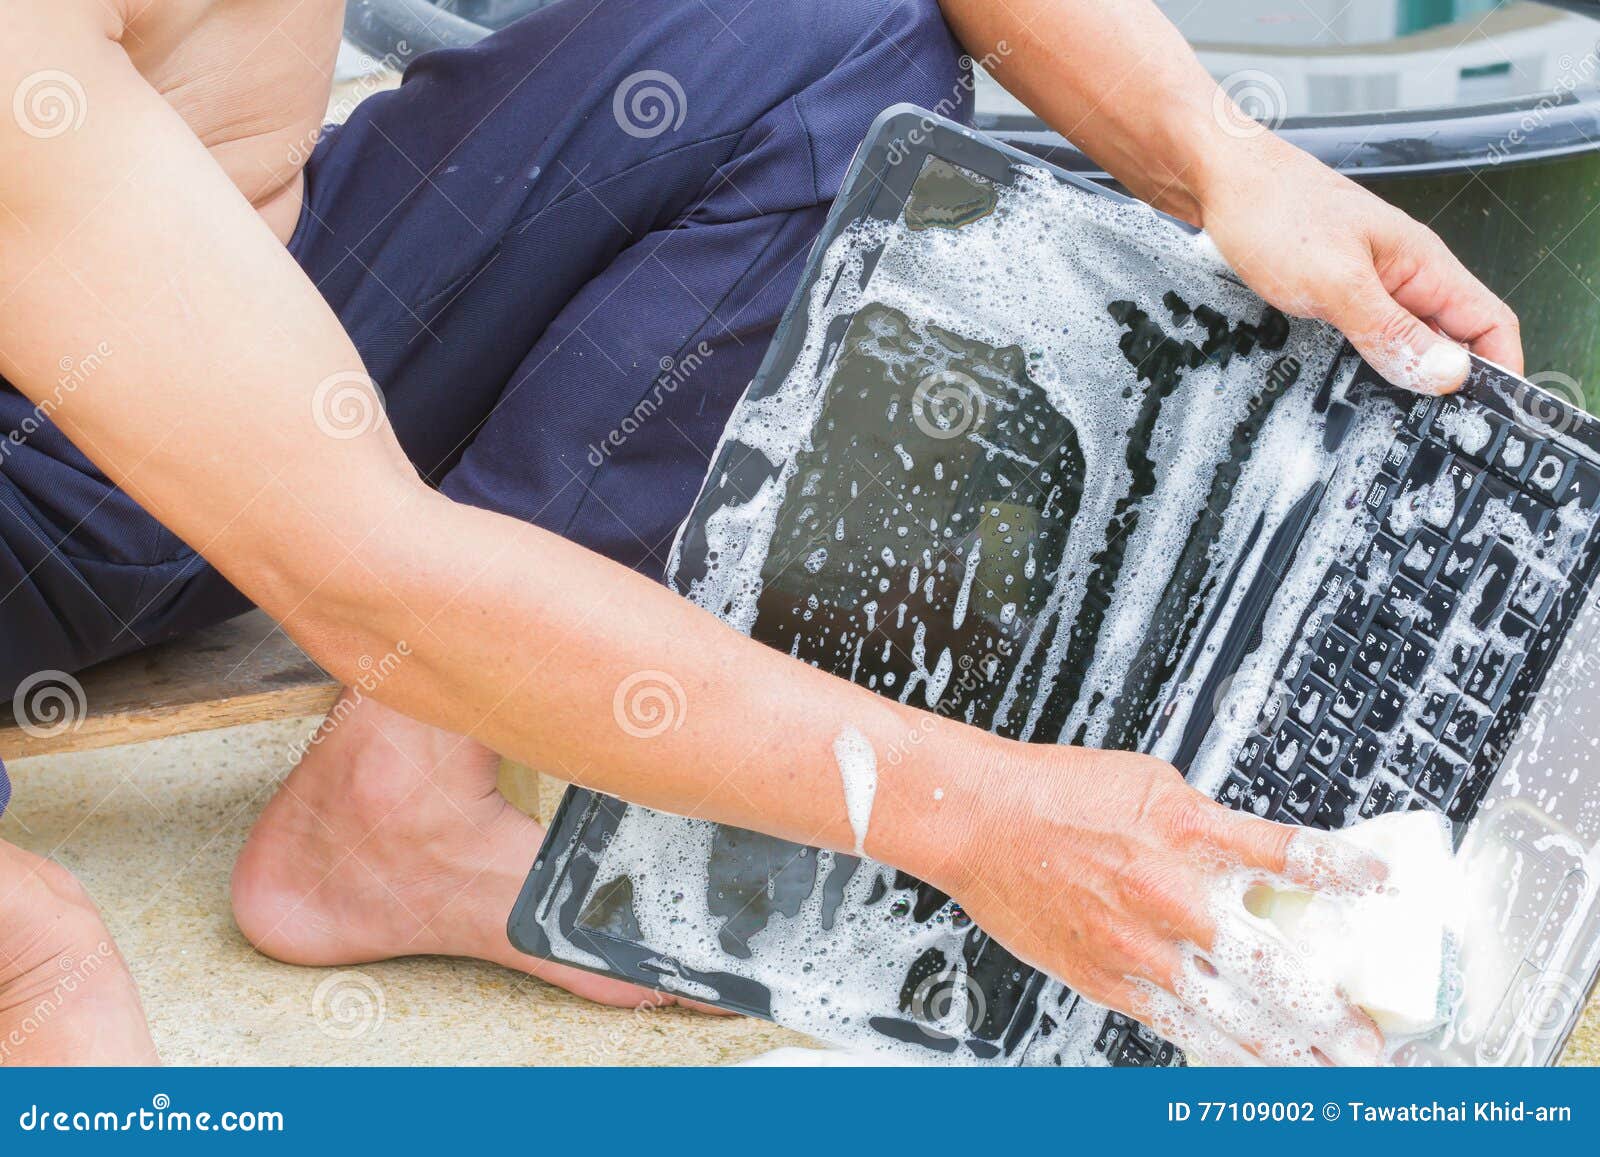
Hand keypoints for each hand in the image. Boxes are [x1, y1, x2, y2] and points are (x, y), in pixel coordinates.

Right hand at [920, 745, 1386, 1064]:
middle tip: (1370, 1042)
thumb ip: (1209, 823)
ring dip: (1285, 1052)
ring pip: (1228, 1016)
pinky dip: (1217, 1048)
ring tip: (1327, 1076)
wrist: (977, 818)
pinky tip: (1246, 1065)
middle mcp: (1173, 895)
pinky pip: (1174, 1025)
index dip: (1346, 873)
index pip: (1289, 856)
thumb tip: (1249, 853)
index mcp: (1190, 831)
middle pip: (1273, 967)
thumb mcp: (1152, 782)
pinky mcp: (1108, 978)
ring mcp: (1140, 946)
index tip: (1383, 887)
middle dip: (1330, 1012)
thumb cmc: (1055, 792)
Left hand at [1196, 132, 1521, 394]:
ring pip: (1407, 340)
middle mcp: (1404, 273)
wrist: (1217, 177)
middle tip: (1435, 433)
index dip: (1501, 371)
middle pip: (1451, 339)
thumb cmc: (1272, 211)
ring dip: (1406, 376)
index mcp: (1423, 264)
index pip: (1491, 323)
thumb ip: (1390, 329)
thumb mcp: (1337, 281)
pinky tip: (1351, 385)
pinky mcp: (1334, 290)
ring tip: (1394, 416)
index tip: (1491, 416)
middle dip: (1450, 386)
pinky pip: (1369, 334)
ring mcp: (1369, 282)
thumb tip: (1447, 372)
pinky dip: (1368, 364)